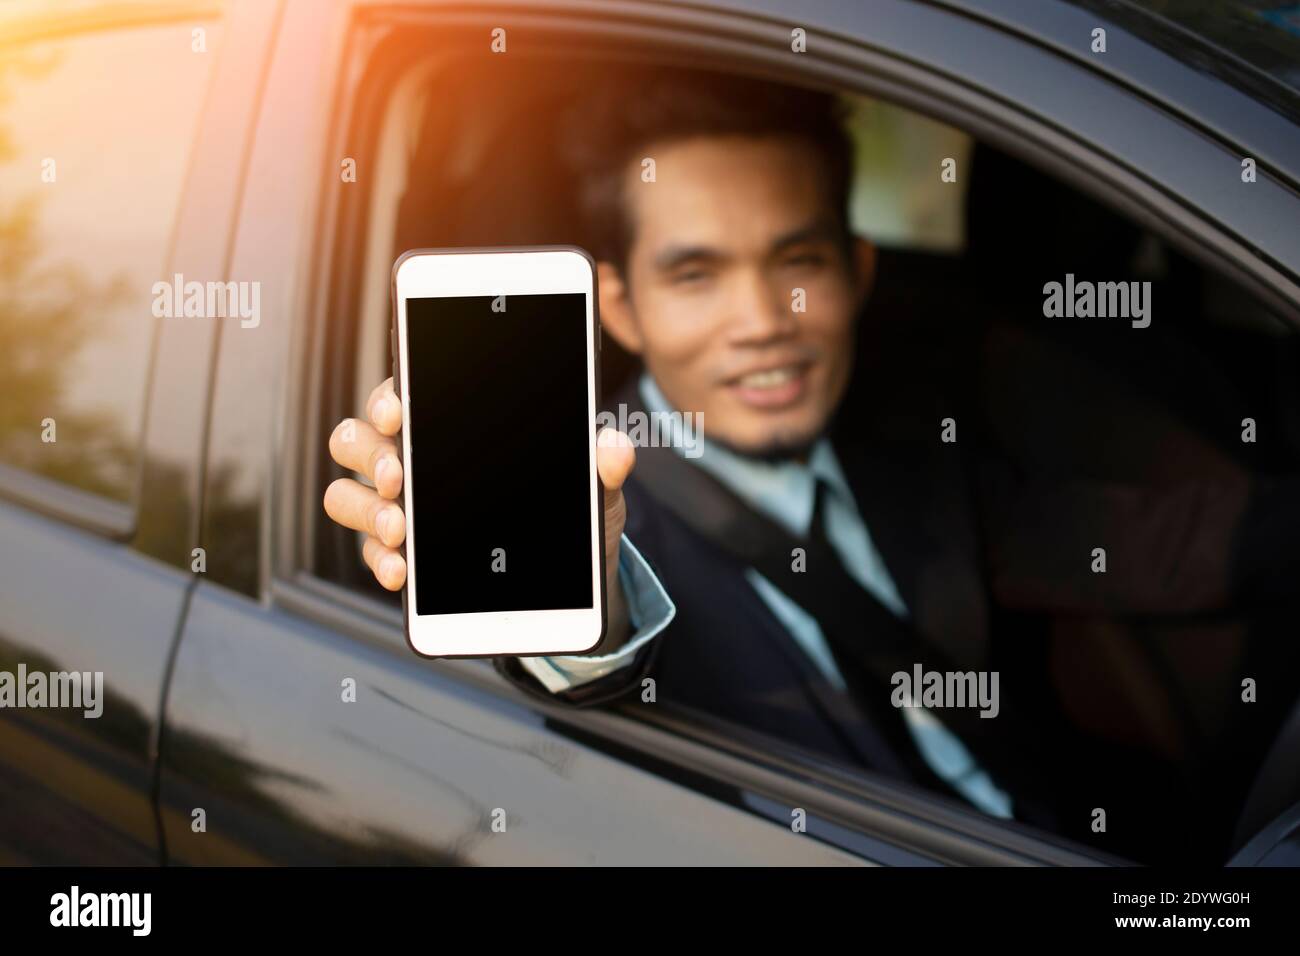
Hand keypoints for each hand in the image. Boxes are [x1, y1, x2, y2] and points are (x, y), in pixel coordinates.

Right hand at [322, 377, 636, 648]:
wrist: (570, 578)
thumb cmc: (571, 507)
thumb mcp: (595, 485)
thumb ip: (603, 461)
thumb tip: (614, 447)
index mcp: (450, 420)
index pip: (402, 394)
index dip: (389, 398)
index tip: (397, 412)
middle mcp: (411, 457)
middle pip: (356, 439)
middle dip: (370, 455)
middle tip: (400, 477)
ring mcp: (399, 507)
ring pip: (346, 494)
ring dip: (367, 510)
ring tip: (401, 530)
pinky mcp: (399, 554)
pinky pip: (369, 552)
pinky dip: (379, 560)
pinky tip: (402, 572)